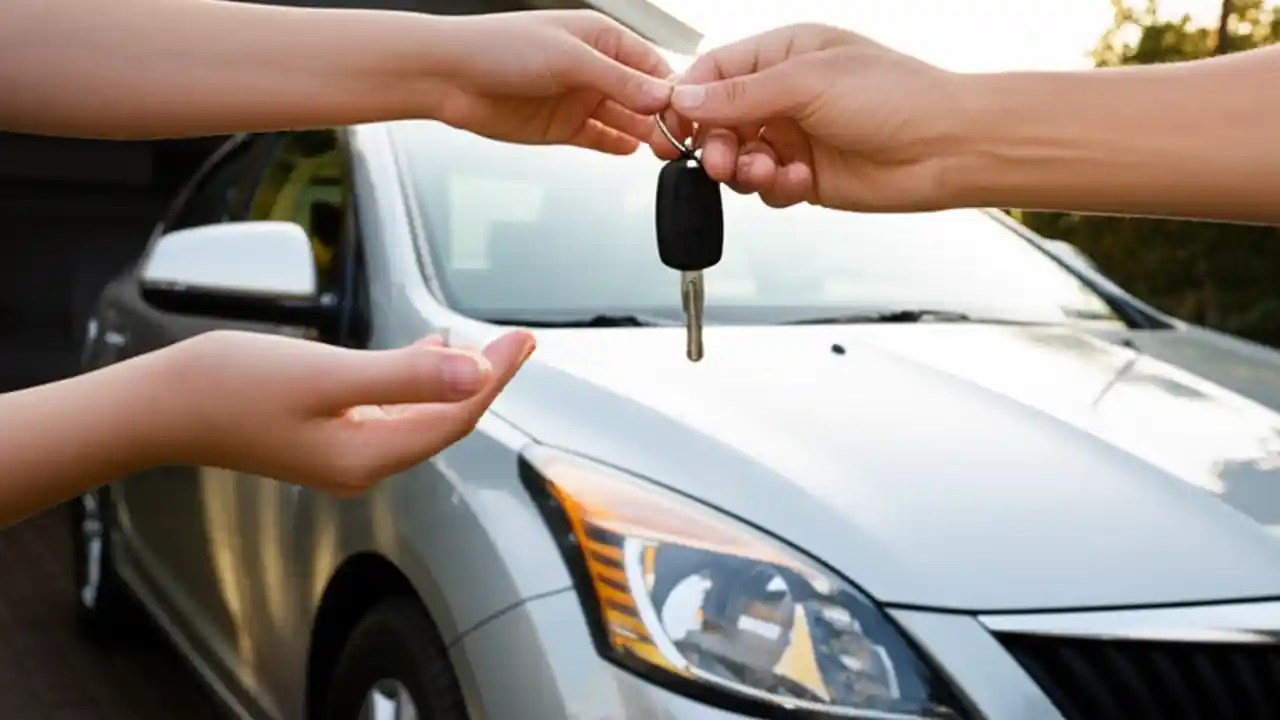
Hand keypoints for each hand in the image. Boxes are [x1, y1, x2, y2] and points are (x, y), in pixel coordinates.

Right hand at [161, 329, 534, 496]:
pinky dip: (412, 380)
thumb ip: (406, 376)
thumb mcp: (328, 375)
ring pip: (418, 414)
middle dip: (484, 379)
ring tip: (482, 343)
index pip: (456, 417)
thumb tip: (477, 376)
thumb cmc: (234, 386)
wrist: (161, 406)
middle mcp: (363, 464)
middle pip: (444, 419)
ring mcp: (343, 453)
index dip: (495, 378)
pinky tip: (426, 351)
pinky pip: (388, 409)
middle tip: (519, 339)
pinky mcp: (325, 436)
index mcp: (369, 455)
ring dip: (451, 379)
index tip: (524, 340)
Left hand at [430, 10, 673, 154]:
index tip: (688, 113)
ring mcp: (579, 99)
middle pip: (643, 97)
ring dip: (644, 134)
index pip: (652, 66)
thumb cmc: (498, 48)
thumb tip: (658, 96)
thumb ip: (616, 80)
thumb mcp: (567, 58)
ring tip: (661, 149)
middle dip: (662, 117)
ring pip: (625, 120)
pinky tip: (631, 151)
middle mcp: (593, 69)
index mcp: (601, 39)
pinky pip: (600, 138)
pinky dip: (616, 146)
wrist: (449, 76)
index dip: (671, 90)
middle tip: (678, 139)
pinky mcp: (563, 127)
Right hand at [653, 24, 964, 210]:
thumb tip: (685, 100)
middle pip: (718, 121)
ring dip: (743, 171)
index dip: (687, 100)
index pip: (714, 74)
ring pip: (738, 159)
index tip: (669, 126)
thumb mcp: (808, 83)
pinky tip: (799, 182)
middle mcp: (785, 94)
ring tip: (764, 172)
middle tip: (719, 160)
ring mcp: (795, 137)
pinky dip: (774, 189)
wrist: (947, 149)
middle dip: (713, 144)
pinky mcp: (805, 177)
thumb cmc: (899, 98)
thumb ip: (740, 96)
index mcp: (784, 54)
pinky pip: (766, 187)